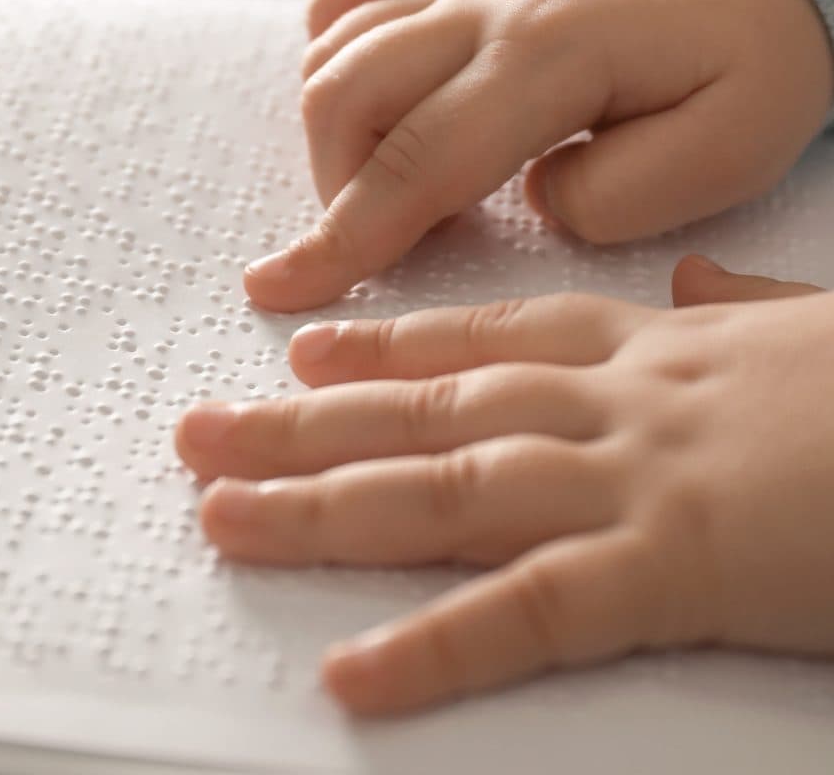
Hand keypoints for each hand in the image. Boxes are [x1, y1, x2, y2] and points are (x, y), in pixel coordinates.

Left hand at [177, 257, 832, 715]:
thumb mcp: (813, 329)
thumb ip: (740, 311)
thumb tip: (700, 290)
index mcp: (647, 348)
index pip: (484, 336)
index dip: (385, 344)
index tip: (304, 349)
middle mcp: (613, 403)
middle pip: (426, 408)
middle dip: (302, 422)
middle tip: (198, 427)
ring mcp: (634, 481)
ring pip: (443, 488)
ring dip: (323, 507)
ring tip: (221, 516)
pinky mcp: (678, 568)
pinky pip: (532, 613)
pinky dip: (439, 648)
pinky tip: (354, 680)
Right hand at [242, 0, 831, 311]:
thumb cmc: (752, 67)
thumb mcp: (730, 153)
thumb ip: (616, 197)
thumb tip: (528, 199)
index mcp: (549, 53)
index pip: (418, 159)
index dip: (344, 237)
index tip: (277, 290)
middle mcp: (487, 9)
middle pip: (345, 98)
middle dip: (338, 194)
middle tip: (394, 243)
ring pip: (336, 53)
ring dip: (336, 140)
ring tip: (400, 190)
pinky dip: (330, 43)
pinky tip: (364, 88)